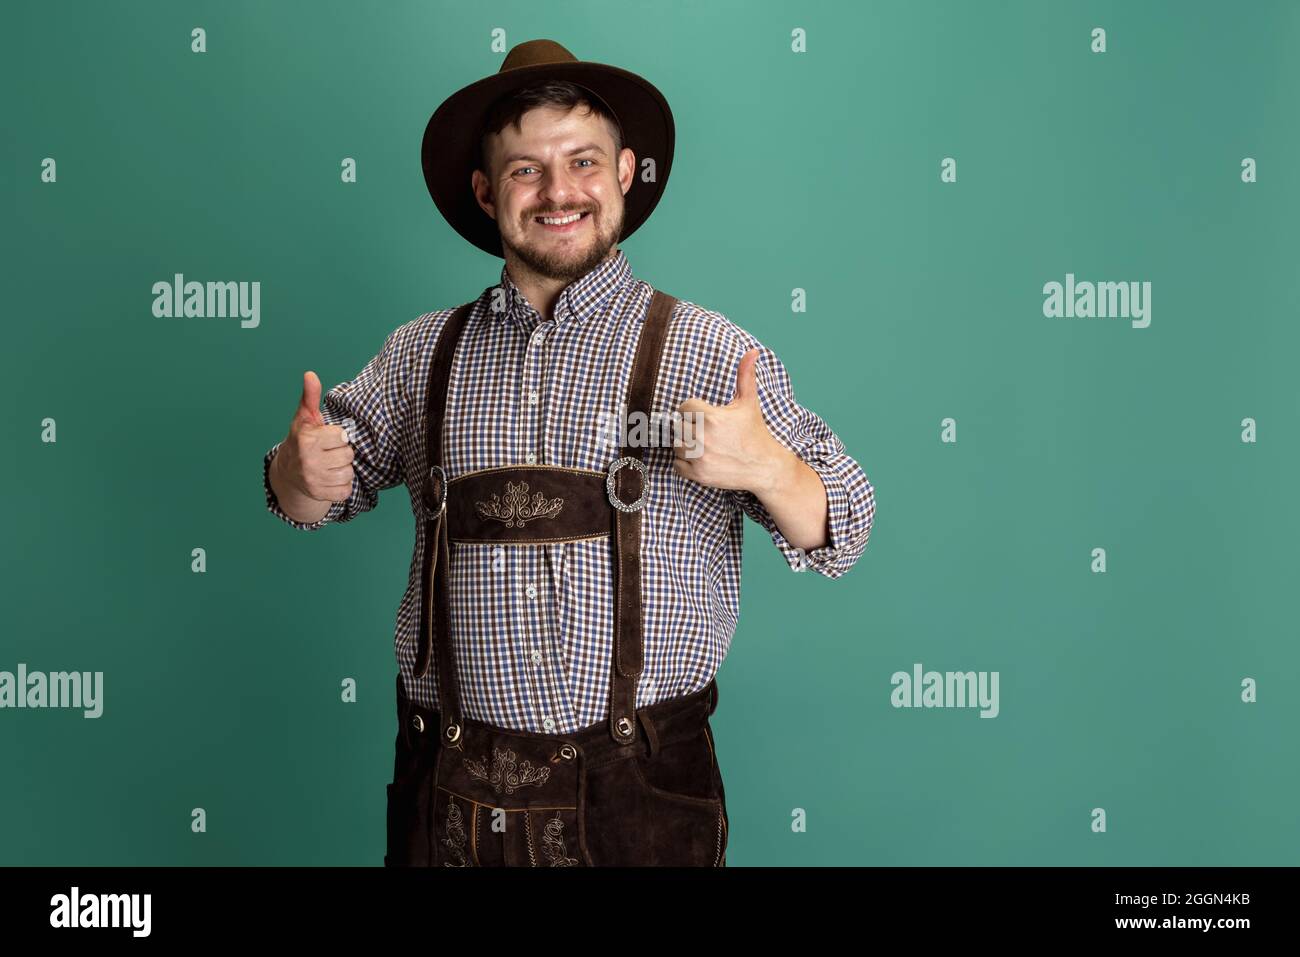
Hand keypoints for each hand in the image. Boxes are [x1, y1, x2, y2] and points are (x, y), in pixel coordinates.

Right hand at [272, 371, 354, 503]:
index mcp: (307, 440)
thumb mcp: (305, 418)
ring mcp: (314, 480)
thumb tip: (310, 374)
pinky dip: (342, 486)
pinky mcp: (320, 494)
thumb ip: (311, 396)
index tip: (326, 439)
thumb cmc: (302, 440)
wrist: (288, 473)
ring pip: (349, 473)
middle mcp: (309, 461)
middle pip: (348, 455)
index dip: (337, 437)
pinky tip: (330, 479)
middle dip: (341, 453)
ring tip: (329, 465)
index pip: (342, 437)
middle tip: (327, 453)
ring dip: (343, 470)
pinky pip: (346, 490)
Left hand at [672, 348, 794, 494]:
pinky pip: (677, 465)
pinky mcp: (698, 475)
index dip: (695, 411)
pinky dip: (685, 463)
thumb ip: (745, 375)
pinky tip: (703, 458)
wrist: (764, 466)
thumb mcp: (749, 402)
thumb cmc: (754, 432)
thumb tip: (752, 351)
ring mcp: (700, 458)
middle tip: (707, 432)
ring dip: (686, 445)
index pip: (684, 408)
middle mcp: (703, 438)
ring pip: (676, 446)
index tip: (707, 416)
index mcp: (712, 418)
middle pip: (678, 426)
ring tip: (706, 444)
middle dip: (690, 427)